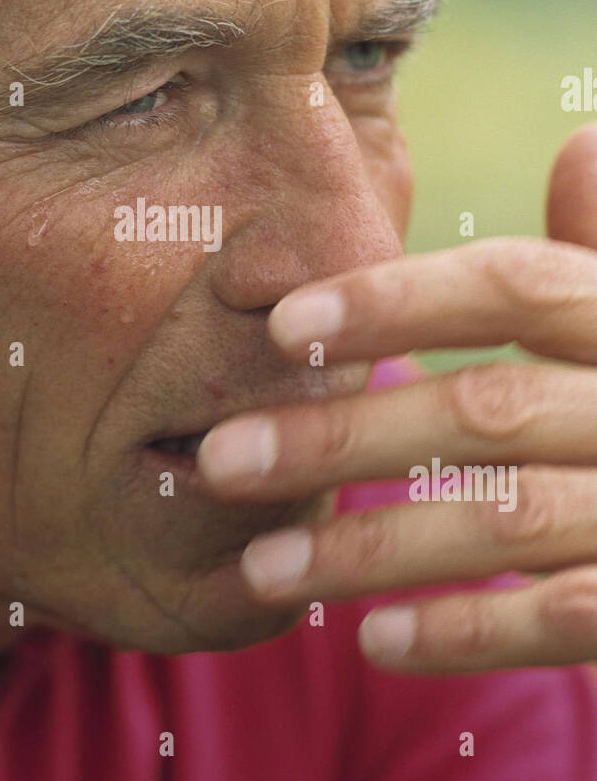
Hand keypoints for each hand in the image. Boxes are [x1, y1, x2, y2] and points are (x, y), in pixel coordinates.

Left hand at [196, 125, 596, 672]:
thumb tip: (582, 141)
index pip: (516, 286)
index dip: (398, 299)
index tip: (280, 325)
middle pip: (484, 409)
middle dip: (343, 435)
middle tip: (219, 462)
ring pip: (505, 521)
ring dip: (372, 548)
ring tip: (260, 572)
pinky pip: (561, 621)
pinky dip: (466, 631)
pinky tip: (373, 639)